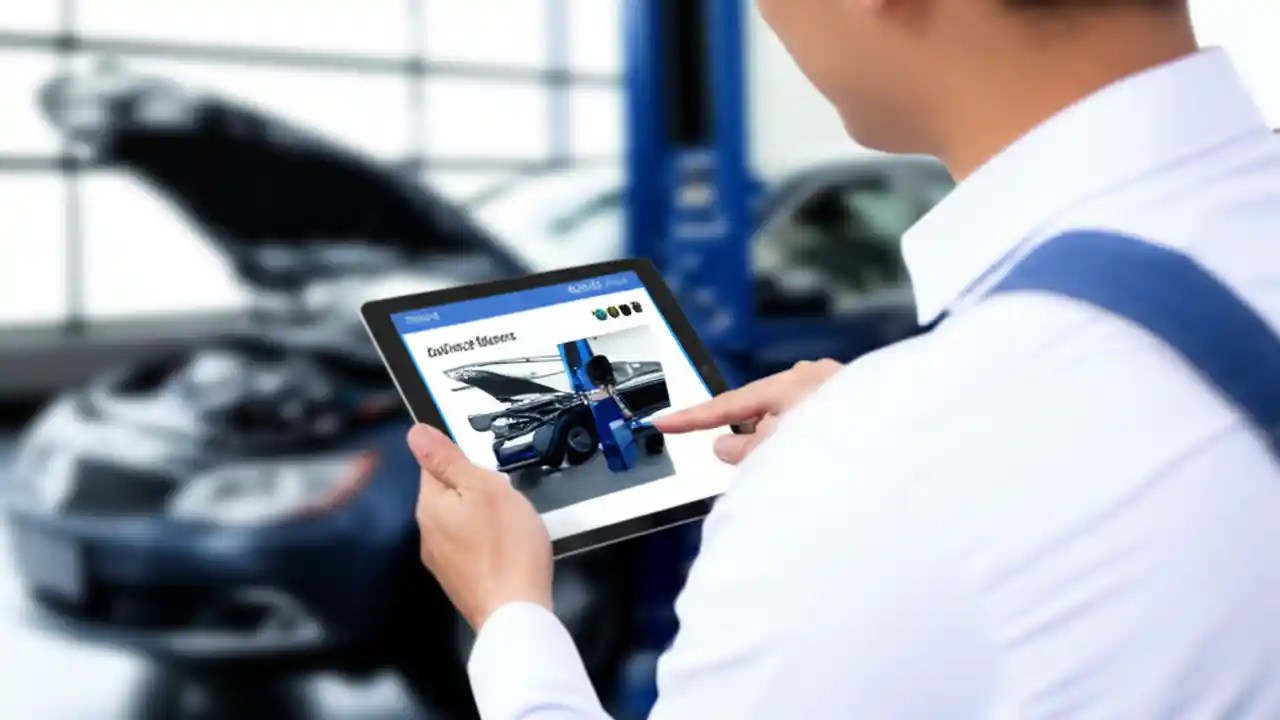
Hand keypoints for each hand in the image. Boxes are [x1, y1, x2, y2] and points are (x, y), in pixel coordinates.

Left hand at [407, 424, 553, 630]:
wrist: (516, 611)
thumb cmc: (507, 551)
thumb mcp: (484, 487)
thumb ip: (448, 459)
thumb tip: (416, 433)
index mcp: (430, 505)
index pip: (435, 463)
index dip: (465, 460)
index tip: (487, 470)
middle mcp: (429, 532)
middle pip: (451, 492)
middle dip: (478, 490)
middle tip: (505, 499)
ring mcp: (442, 559)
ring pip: (463, 520)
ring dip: (485, 517)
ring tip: (510, 526)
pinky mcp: (459, 578)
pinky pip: (472, 546)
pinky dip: (489, 542)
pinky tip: (508, 548)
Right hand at [653, 359, 842, 464]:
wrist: (920, 447)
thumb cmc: (857, 443)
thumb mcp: (784, 452)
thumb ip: (748, 450)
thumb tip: (728, 445)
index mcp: (794, 383)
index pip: (729, 404)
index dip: (691, 418)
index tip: (662, 422)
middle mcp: (815, 382)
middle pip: (761, 416)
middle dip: (753, 445)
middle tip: (758, 474)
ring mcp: (838, 395)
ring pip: (789, 429)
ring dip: (785, 453)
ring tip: (806, 478)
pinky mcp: (856, 414)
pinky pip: (816, 435)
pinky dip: (809, 454)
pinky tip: (823, 474)